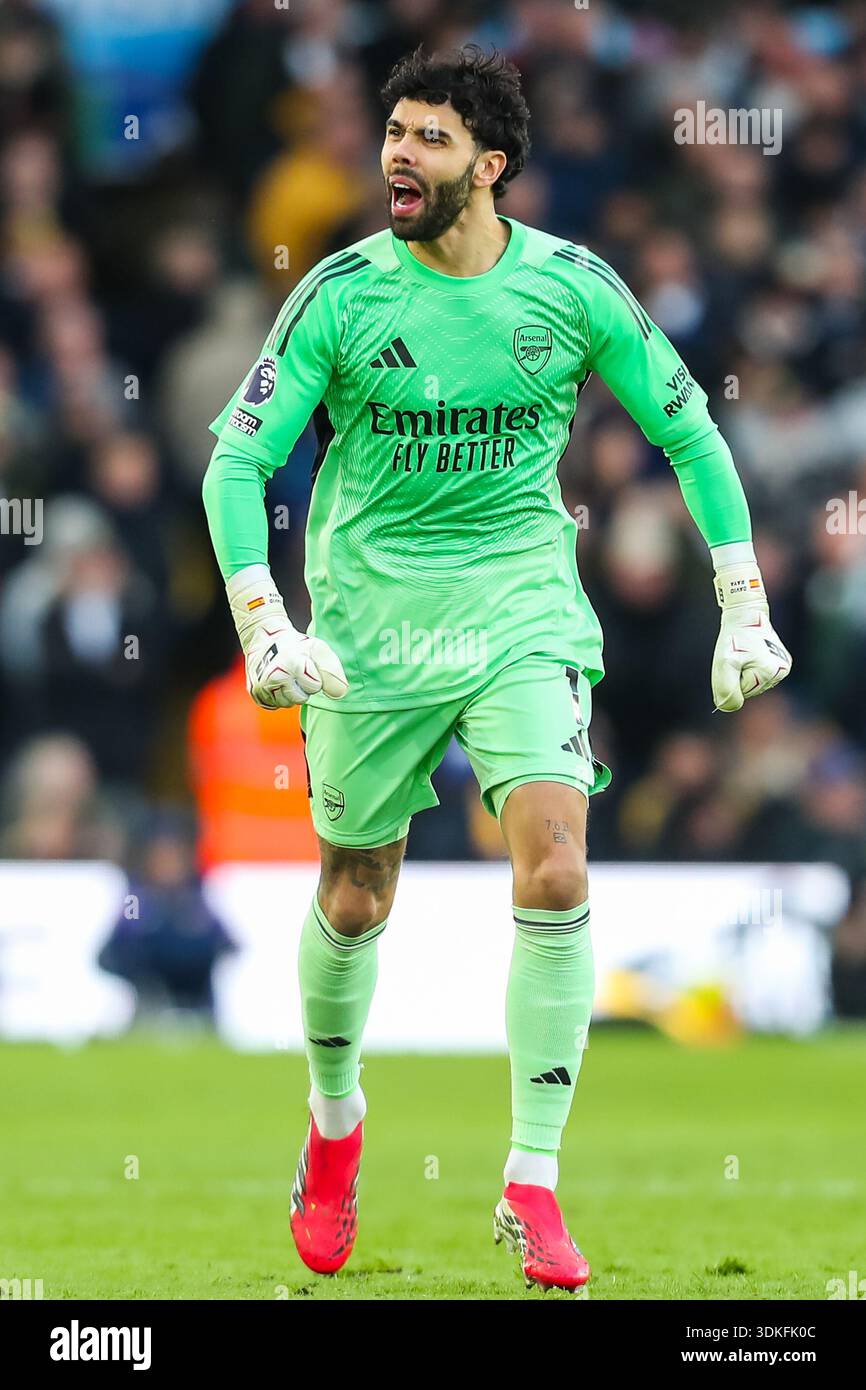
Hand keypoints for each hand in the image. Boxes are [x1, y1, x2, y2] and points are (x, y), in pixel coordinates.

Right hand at [226, 564, 347, 709]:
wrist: (263, 638)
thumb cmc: (296, 645)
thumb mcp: (318, 649)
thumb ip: (333, 671)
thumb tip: (340, 694)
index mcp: (292, 663)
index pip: (315, 686)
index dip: (315, 677)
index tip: (307, 665)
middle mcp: (275, 676)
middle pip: (301, 699)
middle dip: (302, 687)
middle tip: (295, 671)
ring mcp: (262, 686)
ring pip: (287, 703)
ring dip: (290, 693)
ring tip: (285, 676)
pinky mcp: (255, 693)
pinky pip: (274, 705)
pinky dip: (277, 696)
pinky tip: (276, 682)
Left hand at [711, 557, 791, 712]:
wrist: (746, 614)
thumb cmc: (734, 638)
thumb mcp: (724, 662)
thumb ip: (726, 688)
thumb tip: (730, 706)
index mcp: (770, 673)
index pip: (742, 692)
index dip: (731, 678)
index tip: (733, 660)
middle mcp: (781, 672)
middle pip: (750, 690)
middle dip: (738, 676)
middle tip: (737, 656)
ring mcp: (784, 668)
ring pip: (754, 683)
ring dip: (744, 672)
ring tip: (744, 653)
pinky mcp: (782, 662)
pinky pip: (760, 675)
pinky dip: (751, 668)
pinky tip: (751, 654)